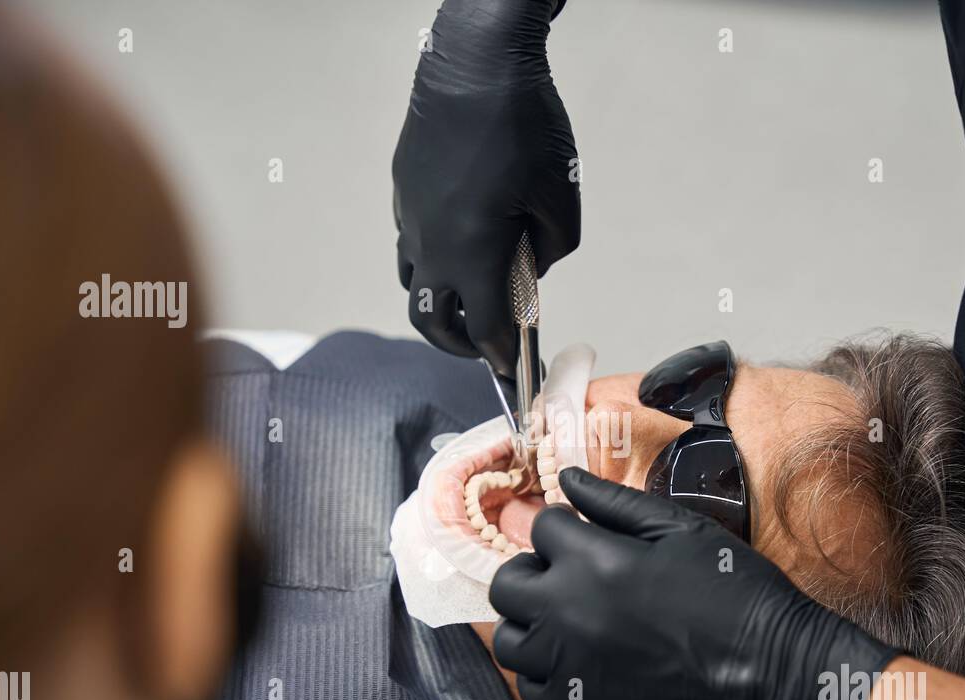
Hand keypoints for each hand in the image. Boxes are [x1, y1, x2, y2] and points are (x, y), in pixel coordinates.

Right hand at [393, 0, 579, 375]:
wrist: (476, 62)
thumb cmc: (524, 124)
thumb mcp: (561, 198)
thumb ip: (549, 252)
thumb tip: (530, 271)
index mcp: (472, 251)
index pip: (484, 328)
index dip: (501, 358)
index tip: (514, 372)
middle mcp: (431, 242)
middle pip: (432, 322)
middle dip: (461, 344)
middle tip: (488, 347)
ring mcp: (410, 216)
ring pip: (414, 283)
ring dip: (441, 305)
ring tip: (473, 298)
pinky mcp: (404, 190)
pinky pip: (411, 241)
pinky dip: (434, 260)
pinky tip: (462, 243)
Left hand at [489, 469, 898, 699]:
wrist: (769, 670)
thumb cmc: (734, 591)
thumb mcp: (682, 528)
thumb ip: (616, 502)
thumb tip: (566, 479)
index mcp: (592, 560)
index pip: (542, 528)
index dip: (567, 528)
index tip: (591, 539)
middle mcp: (565, 612)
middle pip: (508, 583)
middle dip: (534, 571)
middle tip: (571, 577)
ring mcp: (567, 664)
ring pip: (509, 639)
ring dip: (531, 622)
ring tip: (570, 620)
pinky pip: (529, 688)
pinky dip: (543, 672)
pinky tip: (577, 660)